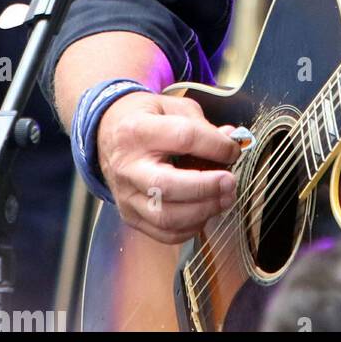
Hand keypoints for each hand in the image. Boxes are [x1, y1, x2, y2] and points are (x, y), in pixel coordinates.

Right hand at [96, 91, 241, 243]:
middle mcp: (128, 166)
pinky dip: (190, 228)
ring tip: (224, 198)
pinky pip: (162, 233)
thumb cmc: (145, 118)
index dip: (215, 146)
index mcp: (138, 130)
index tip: (233, 150)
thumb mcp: (172, 107)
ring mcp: (126, 195)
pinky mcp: (129, 216)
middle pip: (168, 185)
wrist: (107, 134)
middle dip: (206, 187)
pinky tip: (205, 212)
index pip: (183, 138)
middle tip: (231, 181)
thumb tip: (231, 141)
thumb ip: (202, 125)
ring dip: (203, 211)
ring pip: (165, 216)